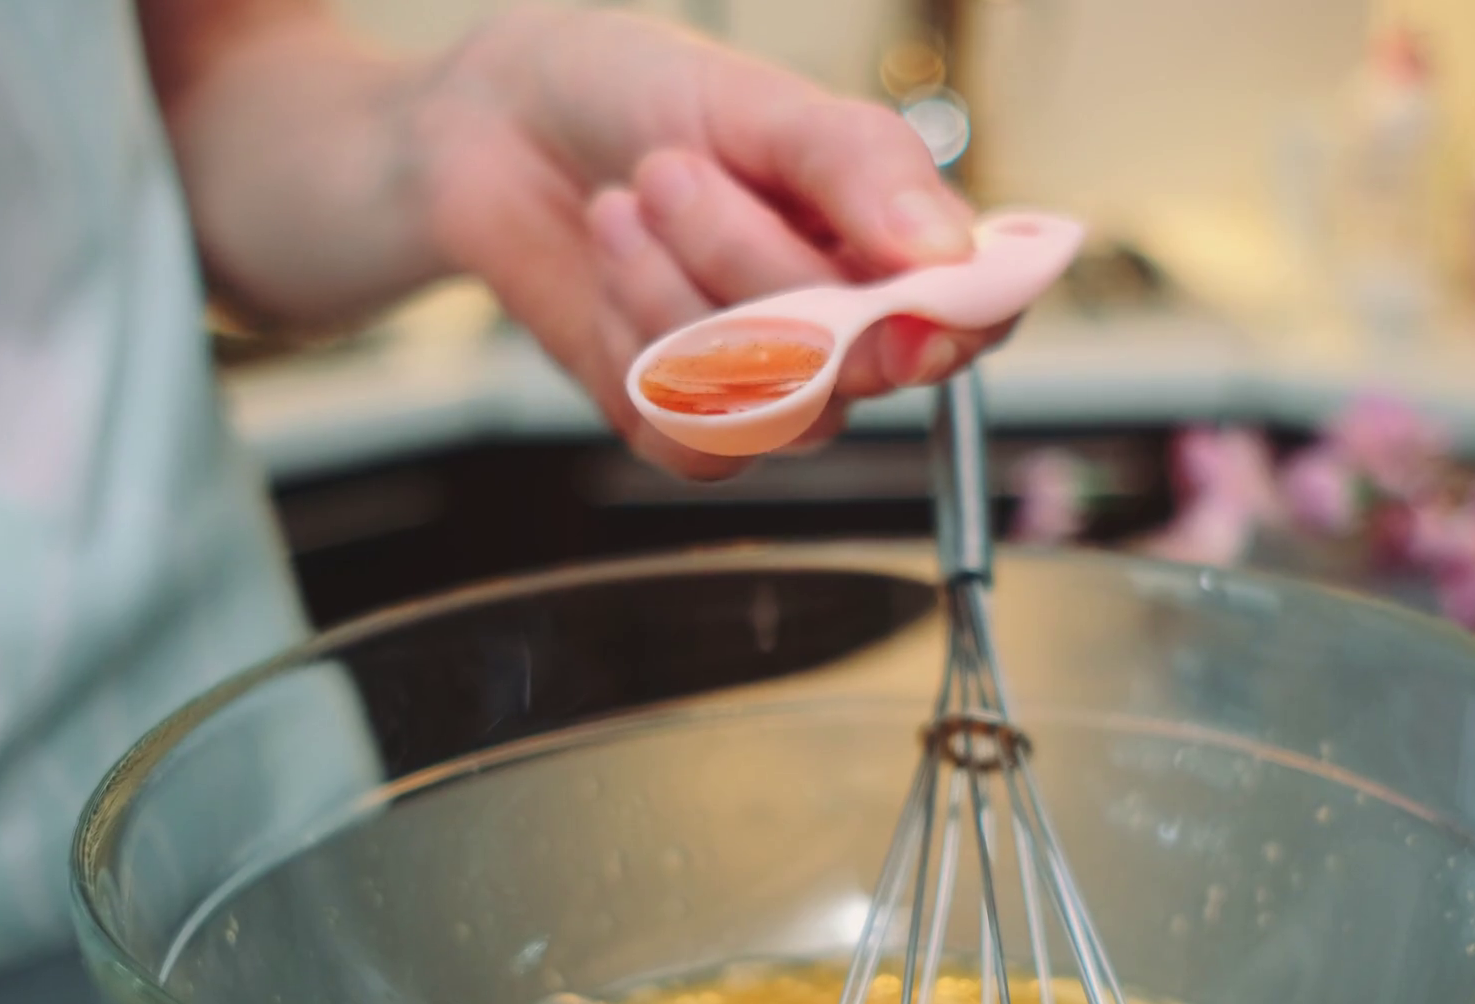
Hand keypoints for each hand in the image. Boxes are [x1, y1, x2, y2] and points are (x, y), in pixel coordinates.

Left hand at [406, 8, 1008, 476]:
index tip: (899, 297)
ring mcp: (768, 383)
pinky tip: (613, 271)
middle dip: (749, 262)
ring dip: (673, 295)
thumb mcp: (758, 98)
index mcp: (894, 240)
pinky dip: (632, 348)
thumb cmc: (638, 95)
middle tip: (673, 171)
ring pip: (769, 402)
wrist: (497, 129)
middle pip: (857, 362)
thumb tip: (950, 252)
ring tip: (626, 205)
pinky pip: (693, 437)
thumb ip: (862, 168)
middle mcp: (847, 324)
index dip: (952, 324)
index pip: (977, 318)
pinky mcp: (686, 425)